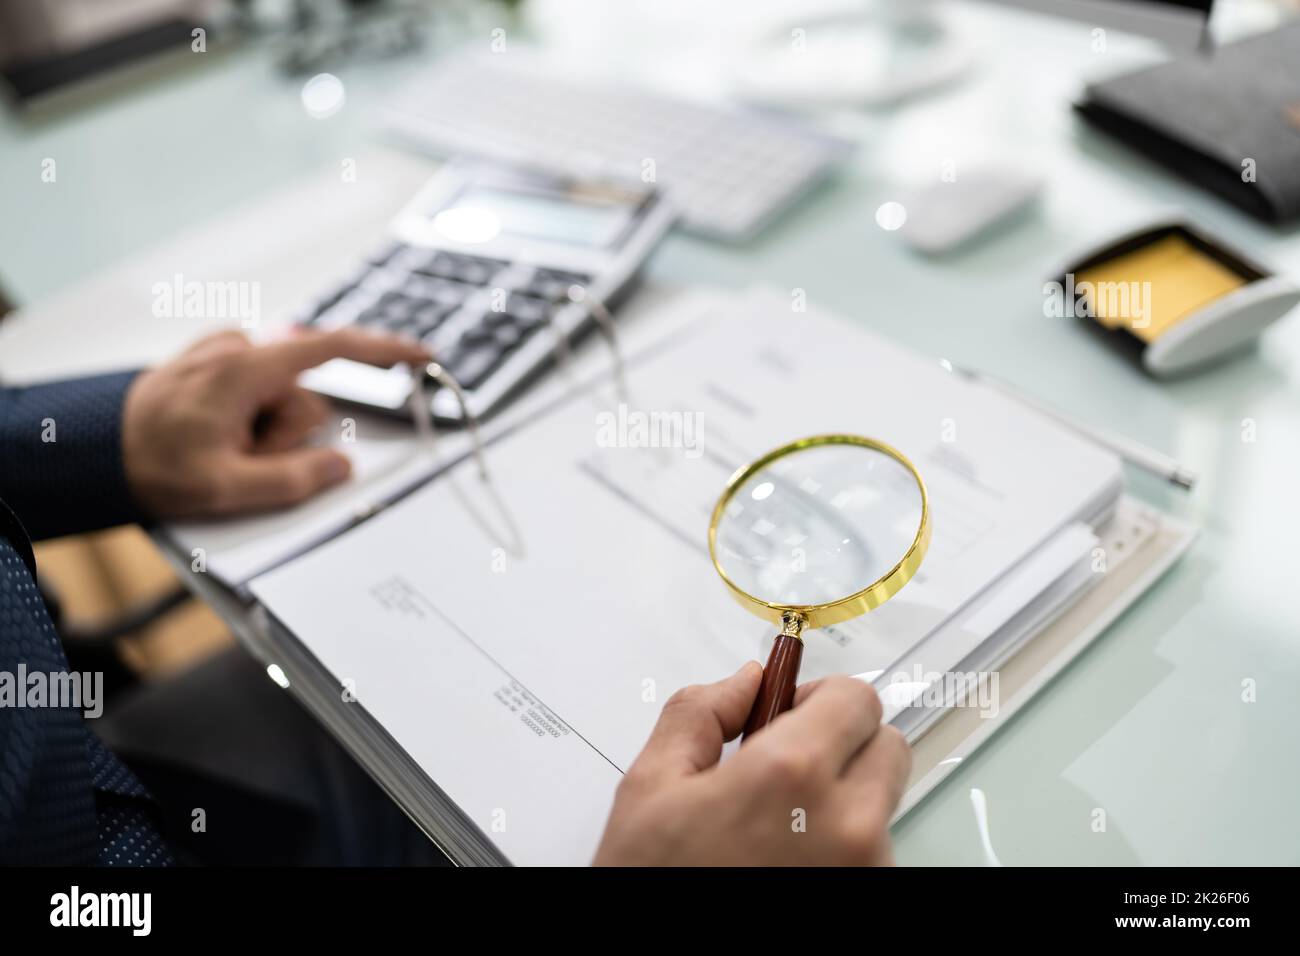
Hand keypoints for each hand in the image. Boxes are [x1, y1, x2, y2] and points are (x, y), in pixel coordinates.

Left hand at [122, 328, 428, 518]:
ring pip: (281, 400)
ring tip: (220, 452)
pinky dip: (251, 420)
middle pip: (303, 398)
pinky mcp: (215, 363)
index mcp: (245, 368)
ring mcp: (225, 354)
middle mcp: (238, 350)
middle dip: (284, 437)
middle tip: (241, 461)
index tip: (422, 355)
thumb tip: (342, 464)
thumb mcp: (225, 489)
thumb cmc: (150, 465)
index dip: (384, 351)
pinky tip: (218, 435)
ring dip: (263, 435)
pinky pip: (259, 393)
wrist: (93, 451)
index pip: (333, 347)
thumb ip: (294, 480)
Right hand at [593, 664, 910, 865]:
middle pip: (886, 744)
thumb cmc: (654, 885)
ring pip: (883, 801)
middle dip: (842, 741)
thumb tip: (743, 683)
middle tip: (786, 763)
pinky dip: (845, 843)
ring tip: (779, 823)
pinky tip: (788, 856)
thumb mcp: (649, 788)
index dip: (818, 696)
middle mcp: (846, 823)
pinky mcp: (870, 899)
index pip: (855, 697)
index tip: (790, 711)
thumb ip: (700, 714)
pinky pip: (876, 850)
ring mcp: (867, 870)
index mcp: (791, 776)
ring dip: (846, 796)